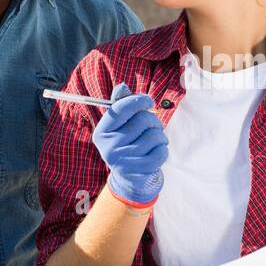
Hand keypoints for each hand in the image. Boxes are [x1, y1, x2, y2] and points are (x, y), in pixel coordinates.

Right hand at [91, 82, 167, 206]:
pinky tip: (157, 152)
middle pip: (142, 120)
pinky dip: (163, 149)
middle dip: (153, 120)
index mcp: (102, 133)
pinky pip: (161, 150)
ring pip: (155, 135)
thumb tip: (123, 86)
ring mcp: (124, 160)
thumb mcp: (120, 128)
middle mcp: (109, 147)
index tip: (149, 101)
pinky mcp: (139, 170)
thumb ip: (121, 107)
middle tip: (153, 126)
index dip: (138, 101)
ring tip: (156, 140)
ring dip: (160, 135)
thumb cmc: (127, 145)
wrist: (129, 179)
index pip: (121, 109)